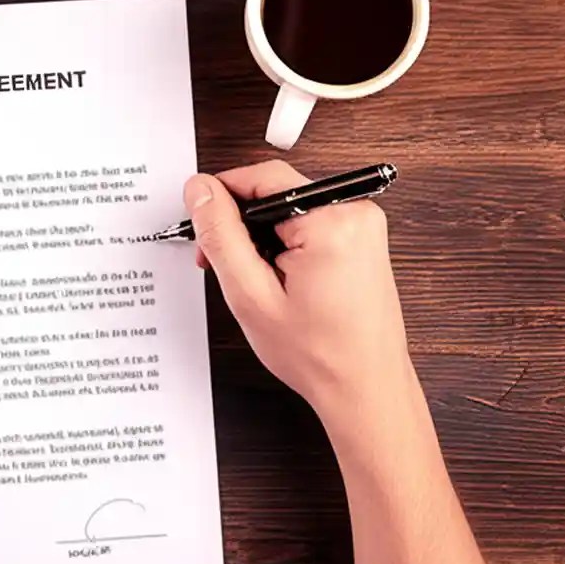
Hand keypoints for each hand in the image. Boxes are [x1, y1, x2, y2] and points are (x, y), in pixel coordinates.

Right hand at [184, 160, 416, 430]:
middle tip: (216, 260)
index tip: (199, 219)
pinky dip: (285, 242)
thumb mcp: (251, 294)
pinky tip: (275, 277)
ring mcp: (364, 225)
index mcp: (331, 221)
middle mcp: (355, 213)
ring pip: (290, 208)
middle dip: (240, 221)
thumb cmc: (319, 354)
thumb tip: (201, 191)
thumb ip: (221, 235)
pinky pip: (310, 222)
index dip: (221, 194)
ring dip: (261, 234)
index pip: (262, 176)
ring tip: (250, 276)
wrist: (365, 387)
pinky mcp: (364, 238)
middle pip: (277, 190)